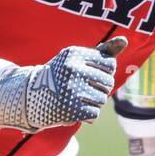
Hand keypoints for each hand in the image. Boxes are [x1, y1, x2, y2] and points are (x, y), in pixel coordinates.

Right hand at [0, 37, 126, 132]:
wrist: (30, 96)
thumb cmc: (61, 75)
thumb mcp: (77, 59)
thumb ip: (103, 52)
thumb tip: (124, 41)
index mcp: (75, 54)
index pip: (109, 63)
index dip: (105, 72)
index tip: (92, 74)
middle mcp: (72, 69)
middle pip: (108, 82)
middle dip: (100, 88)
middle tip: (83, 88)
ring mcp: (71, 89)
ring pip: (102, 99)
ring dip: (94, 103)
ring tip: (78, 99)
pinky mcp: (70, 108)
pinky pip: (95, 113)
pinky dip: (88, 115)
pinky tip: (76, 110)